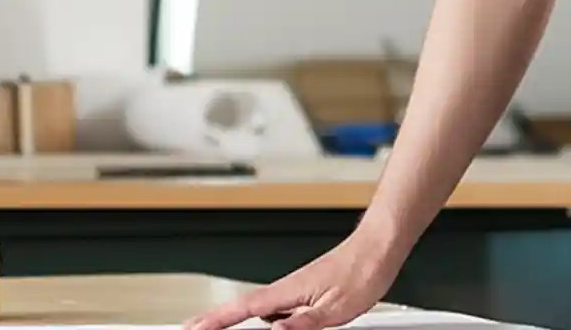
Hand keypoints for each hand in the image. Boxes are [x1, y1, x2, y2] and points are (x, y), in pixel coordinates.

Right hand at [184, 230, 404, 329]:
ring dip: (235, 317)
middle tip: (190, 328)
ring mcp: (295, 290)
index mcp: (289, 292)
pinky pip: (276, 308)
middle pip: (242, 307)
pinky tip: (264, 325)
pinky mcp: (305, 292)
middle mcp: (288, 289)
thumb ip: (304, 324)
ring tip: (217, 328)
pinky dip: (261, 317)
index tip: (191, 327)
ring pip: (259, 309)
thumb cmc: (362, 272)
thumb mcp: (337, 309)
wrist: (379, 249)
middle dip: (215, 318)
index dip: (215, 320)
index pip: (243, 308)